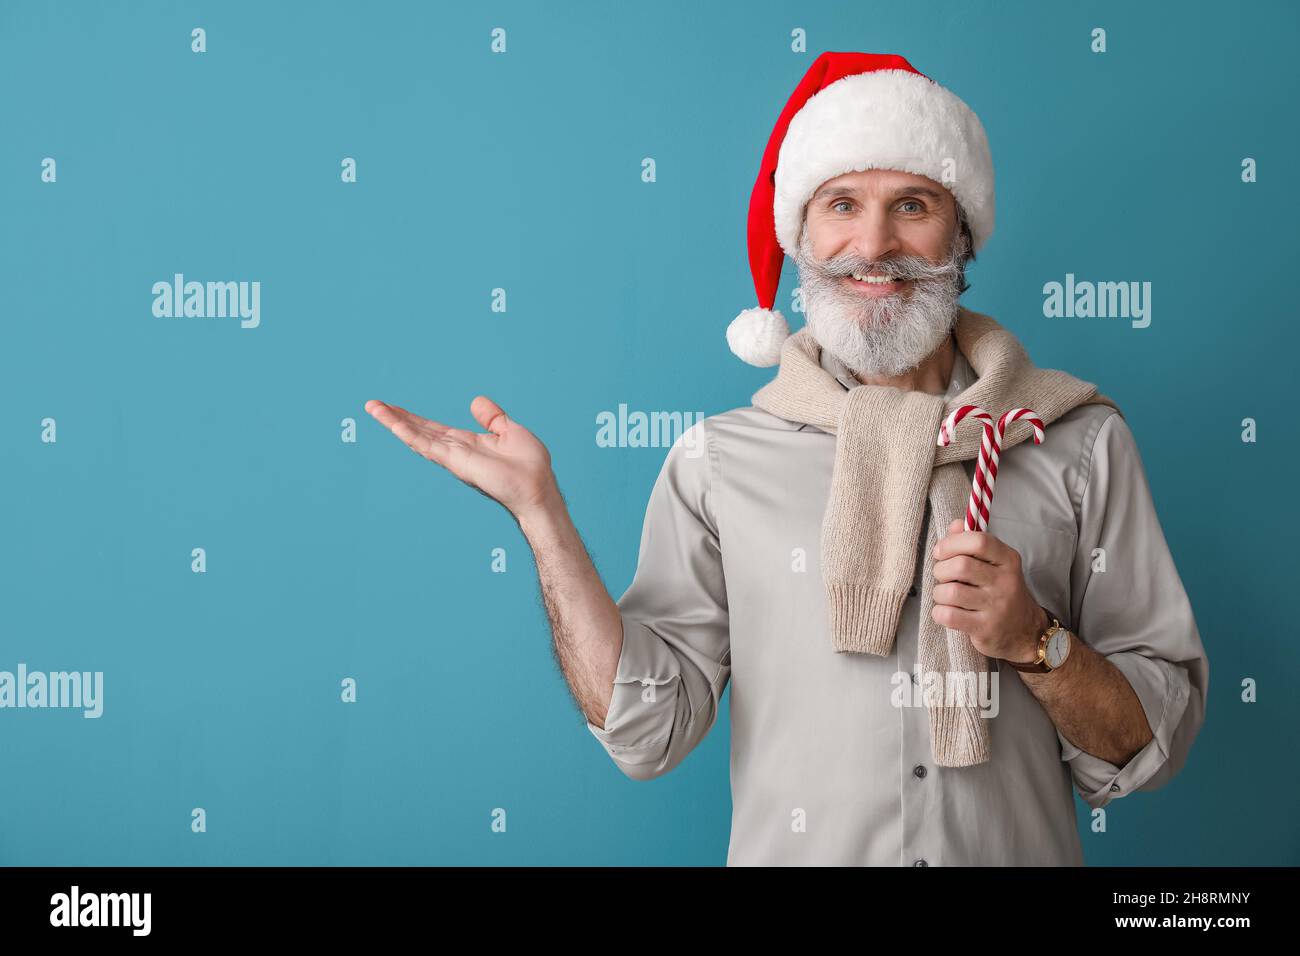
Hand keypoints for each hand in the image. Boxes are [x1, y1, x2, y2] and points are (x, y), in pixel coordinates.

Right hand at [364, 395, 558, 519]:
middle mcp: (456, 451)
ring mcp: (454, 457)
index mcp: (467, 443)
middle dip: (396, 418)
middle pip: (419, 431)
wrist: (539, 488)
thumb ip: (491, 417)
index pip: (433, 428)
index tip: (393, 407)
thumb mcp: (510, 430)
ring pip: (417, 437)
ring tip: (373, 408)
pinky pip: (428, 446)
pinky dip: (410, 434)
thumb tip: (476, 401)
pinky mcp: (457, 462)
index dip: (413, 418)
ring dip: (395, 423)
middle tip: (372, 405)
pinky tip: (394, 424)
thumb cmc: (530, 466)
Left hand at [930, 518, 1047, 663]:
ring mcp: (996, 607)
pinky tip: (946, 612)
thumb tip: (955, 524)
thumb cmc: (1001, 592)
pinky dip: (939, 612)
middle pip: (960, 566)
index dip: (952, 543)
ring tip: (946, 596)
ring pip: (951, 592)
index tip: (941, 551)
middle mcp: (1005, 582)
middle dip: (941, 569)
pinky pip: (948, 615)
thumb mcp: (995, 564)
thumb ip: (973, 542)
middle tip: (943, 576)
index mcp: (1008, 560)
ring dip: (939, 593)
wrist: (1025, 632)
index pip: (979, 540)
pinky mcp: (985, 628)